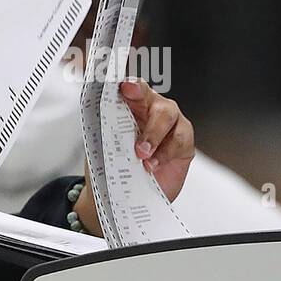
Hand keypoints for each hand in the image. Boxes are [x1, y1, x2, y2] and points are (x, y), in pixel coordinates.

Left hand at [74, 78, 194, 235]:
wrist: (122, 193)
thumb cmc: (112, 164)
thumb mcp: (102, 147)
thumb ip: (104, 131)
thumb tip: (97, 121)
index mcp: (131, 106)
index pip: (134, 90)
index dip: (132, 87)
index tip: (126, 88)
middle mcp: (153, 110)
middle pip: (158, 104)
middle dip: (149, 122)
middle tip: (138, 146)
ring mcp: (171, 125)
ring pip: (170, 120)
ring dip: (155, 139)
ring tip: (142, 157)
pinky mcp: (183, 144)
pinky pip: (180, 141)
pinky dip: (165, 154)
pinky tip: (152, 166)